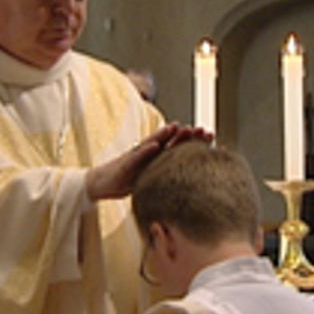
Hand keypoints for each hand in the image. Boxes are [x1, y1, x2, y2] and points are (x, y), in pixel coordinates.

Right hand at [84, 124, 213, 200]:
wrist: (100, 185)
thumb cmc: (127, 182)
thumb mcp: (152, 180)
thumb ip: (167, 177)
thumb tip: (191, 183)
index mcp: (158, 158)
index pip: (179, 147)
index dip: (195, 141)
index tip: (212, 135)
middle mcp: (149, 153)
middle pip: (170, 141)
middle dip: (185, 134)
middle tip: (201, 128)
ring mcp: (137, 156)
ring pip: (154, 143)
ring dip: (166, 135)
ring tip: (178, 127)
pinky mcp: (125, 163)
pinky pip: (136, 156)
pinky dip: (146, 150)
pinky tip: (155, 145)